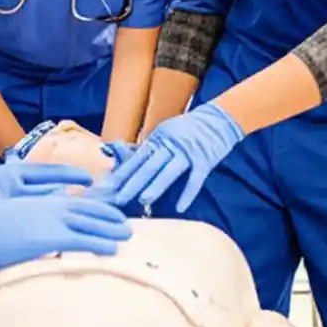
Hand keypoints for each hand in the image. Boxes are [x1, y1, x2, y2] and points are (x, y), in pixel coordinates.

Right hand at [0, 195, 132, 271]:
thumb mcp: (4, 214)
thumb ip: (24, 216)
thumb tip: (33, 226)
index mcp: (35, 200)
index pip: (68, 201)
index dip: (89, 206)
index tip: (103, 210)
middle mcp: (45, 205)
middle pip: (84, 208)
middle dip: (106, 214)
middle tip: (124, 220)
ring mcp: (47, 219)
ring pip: (89, 222)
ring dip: (110, 227)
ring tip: (127, 232)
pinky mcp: (46, 237)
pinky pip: (80, 240)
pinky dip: (99, 242)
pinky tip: (112, 247)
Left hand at [96, 103, 243, 211]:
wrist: (219, 118)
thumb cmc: (189, 129)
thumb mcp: (166, 132)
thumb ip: (150, 148)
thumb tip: (126, 159)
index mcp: (158, 139)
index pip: (137, 159)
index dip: (122, 173)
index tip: (107, 187)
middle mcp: (170, 144)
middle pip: (148, 166)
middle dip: (132, 183)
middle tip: (117, 199)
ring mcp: (188, 152)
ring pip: (169, 172)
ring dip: (156, 186)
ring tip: (143, 200)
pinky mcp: (205, 160)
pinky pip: (195, 179)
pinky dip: (188, 193)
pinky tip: (180, 208)